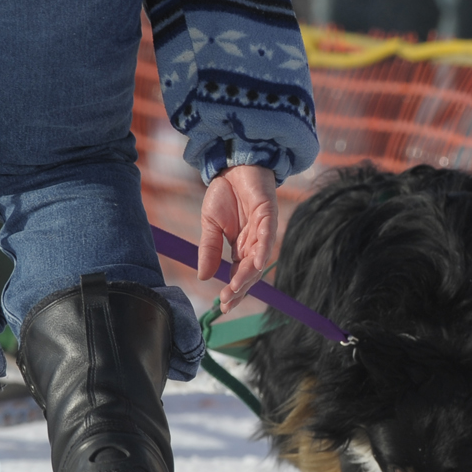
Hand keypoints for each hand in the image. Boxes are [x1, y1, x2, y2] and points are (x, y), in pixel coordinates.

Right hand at [198, 165, 277, 312]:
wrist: (232, 165)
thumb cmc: (224, 194)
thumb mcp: (210, 225)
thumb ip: (209, 250)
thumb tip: (203, 277)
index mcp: (240, 247)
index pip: (238, 274)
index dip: (233, 290)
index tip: (223, 306)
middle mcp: (254, 242)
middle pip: (250, 271)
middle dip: (239, 287)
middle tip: (228, 301)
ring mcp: (263, 229)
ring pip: (258, 257)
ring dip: (248, 274)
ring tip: (235, 287)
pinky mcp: (268, 214)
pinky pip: (267, 235)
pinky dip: (262, 249)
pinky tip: (256, 263)